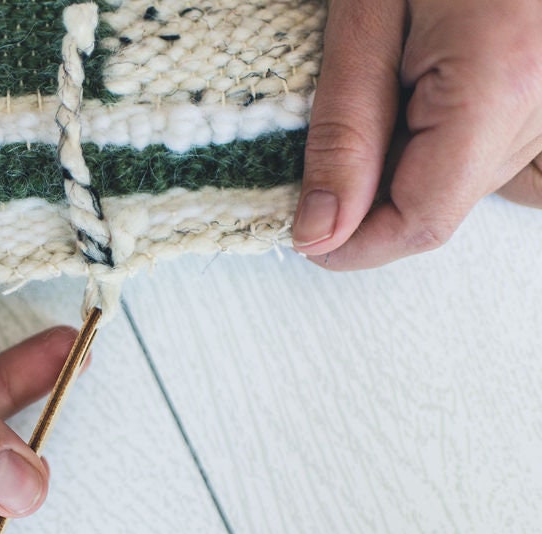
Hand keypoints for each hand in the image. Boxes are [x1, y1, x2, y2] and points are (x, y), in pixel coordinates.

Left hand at [292, 0, 541, 268]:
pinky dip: (438, 137)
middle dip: (369, 195)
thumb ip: (345, 129)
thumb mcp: (365, 15)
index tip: (301, 233)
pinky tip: (417, 83)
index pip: (419, 221)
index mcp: (499, 88)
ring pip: (463, 180)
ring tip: (383, 80)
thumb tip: (319, 230)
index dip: (352, 244)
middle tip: (327, 129)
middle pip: (440, 204)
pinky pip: (489, 147)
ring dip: (401, 159)